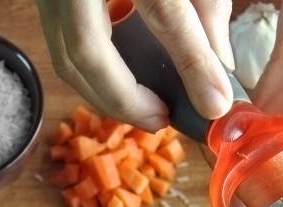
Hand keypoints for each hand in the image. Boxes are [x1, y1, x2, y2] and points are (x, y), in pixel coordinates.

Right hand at [34, 0, 235, 130]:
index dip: (192, 61)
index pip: (164, 10)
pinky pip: (63, 46)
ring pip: (67, 58)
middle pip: (88, 54)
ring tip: (146, 108)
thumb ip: (207, 7)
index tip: (216, 103)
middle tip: (163, 120)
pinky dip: (93, 73)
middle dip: (126, 100)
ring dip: (105, 94)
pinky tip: (123, 81)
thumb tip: (219, 67)